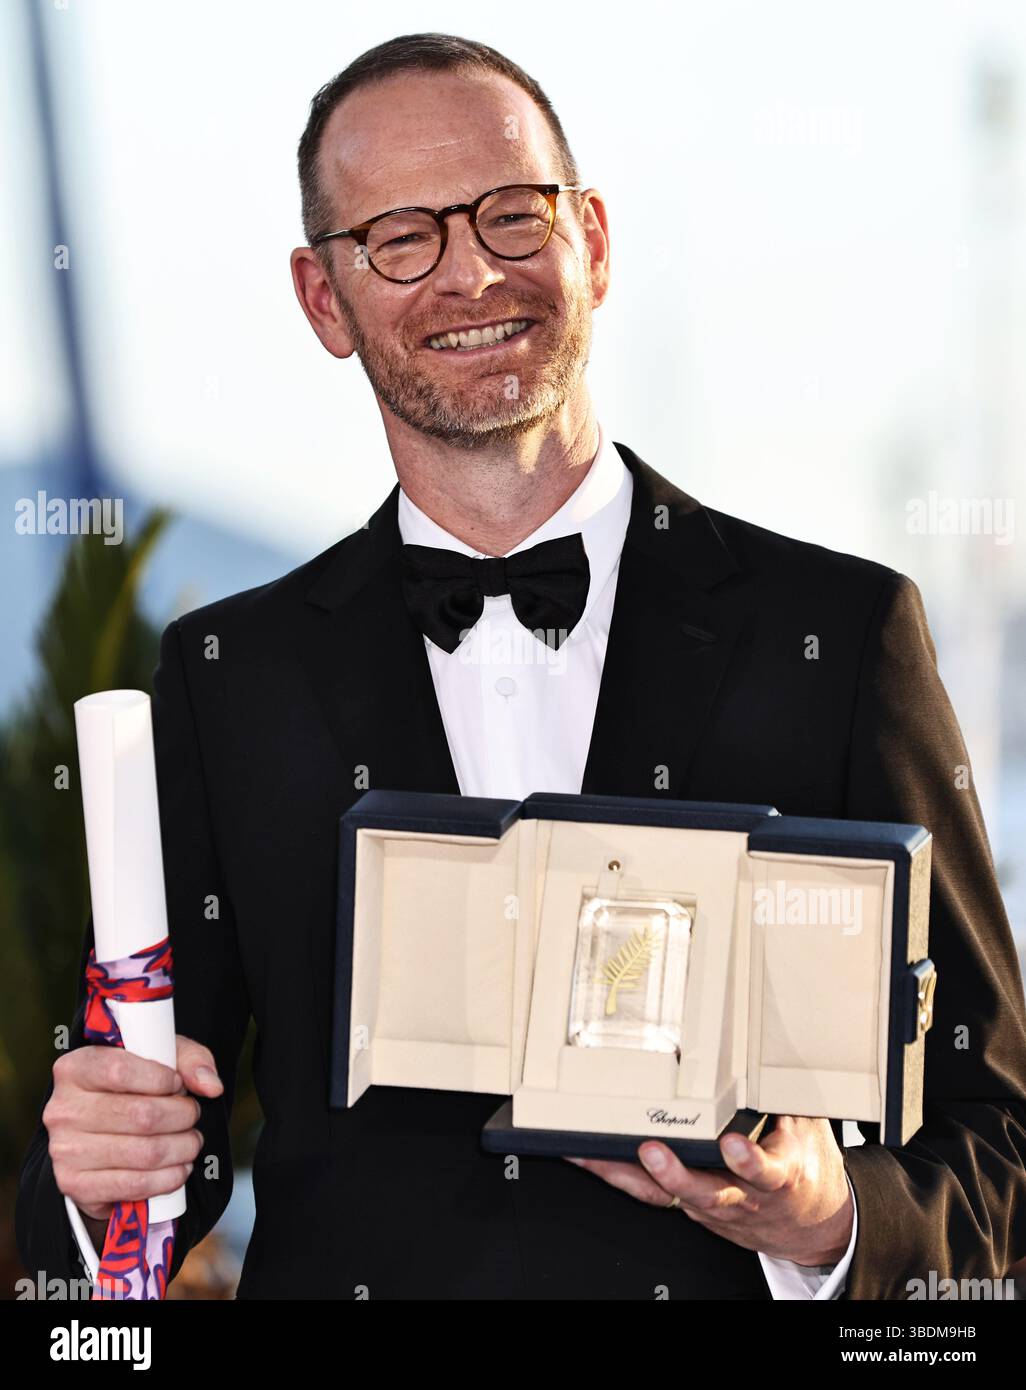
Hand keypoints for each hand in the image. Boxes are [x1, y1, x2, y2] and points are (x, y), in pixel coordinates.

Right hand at [44, 1033, 222, 1226]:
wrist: (100, 1136)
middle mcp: (63, 1109)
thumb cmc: (133, 1088)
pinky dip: (168, 1178)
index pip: (121, 1071)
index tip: (178, 1085)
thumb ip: (190, 1061)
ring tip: (191, 1141)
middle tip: (193, 1115)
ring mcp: (65, 1150)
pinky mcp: (75, 1185)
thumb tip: (211, 1085)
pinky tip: (179, 1168)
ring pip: (143, 1152)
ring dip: (182, 1148)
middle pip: (140, 1115)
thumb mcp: (160, 1059)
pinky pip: (134, 1185)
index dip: (162, 1079)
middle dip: (182, 1116)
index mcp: (75, 1069)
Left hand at [565, 1116, 853, 1265]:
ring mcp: (714, 1207)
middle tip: (651, 1151)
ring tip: (597, 1155)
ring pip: (669, 1197)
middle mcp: (743, 1196)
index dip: (748, 1161)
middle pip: (708, 1193)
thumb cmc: (803, 1165)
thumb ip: (784, 1095)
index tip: (733, 1144)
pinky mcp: (692, 1209)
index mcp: (778, 1175)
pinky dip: (620, 1177)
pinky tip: (591, 1160)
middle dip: (676, 1174)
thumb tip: (770, 1050)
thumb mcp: (808, 1126)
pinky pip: (652, 1195)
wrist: (810, 1223)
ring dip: (631, 1177)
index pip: (766, 1171)